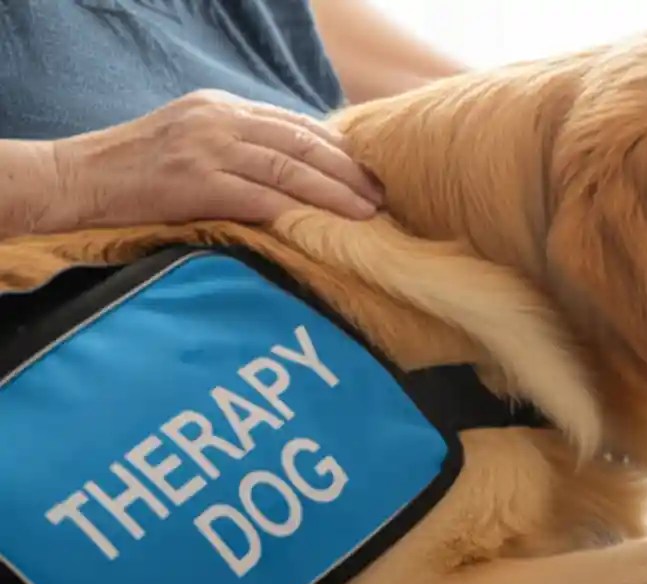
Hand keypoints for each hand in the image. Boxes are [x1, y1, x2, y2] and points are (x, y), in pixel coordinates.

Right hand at [42, 90, 383, 231]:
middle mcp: (220, 121)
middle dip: (347, 170)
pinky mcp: (194, 182)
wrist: (77, 180)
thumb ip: (238, 148)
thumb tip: (293, 174)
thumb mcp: (192, 141)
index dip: (337, 150)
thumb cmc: (136, 170)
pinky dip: (292, 211)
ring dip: (333, 193)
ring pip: (288, 169)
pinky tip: (319, 226)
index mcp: (223, 108)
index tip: (368, 172)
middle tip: (381, 195)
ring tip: (365, 213)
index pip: (295, 124)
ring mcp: (207, 149)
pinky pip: (256, 197)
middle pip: (302, 143)